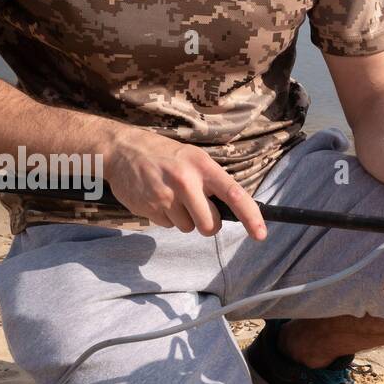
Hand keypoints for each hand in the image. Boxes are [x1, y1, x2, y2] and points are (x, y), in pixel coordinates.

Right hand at [103, 128, 266, 239]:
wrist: (122, 149)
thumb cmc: (167, 156)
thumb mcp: (194, 158)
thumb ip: (214, 182)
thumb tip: (236, 211)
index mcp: (202, 166)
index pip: (234, 194)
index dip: (251, 216)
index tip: (260, 234)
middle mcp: (185, 181)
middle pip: (209, 225)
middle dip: (207, 224)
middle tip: (197, 208)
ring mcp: (165, 196)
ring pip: (188, 228)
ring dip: (184, 219)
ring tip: (172, 196)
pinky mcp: (148, 208)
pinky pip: (168, 226)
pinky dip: (166, 217)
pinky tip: (158, 198)